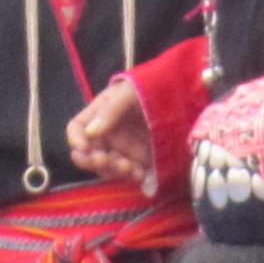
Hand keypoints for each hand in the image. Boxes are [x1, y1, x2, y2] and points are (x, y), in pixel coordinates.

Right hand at [66, 74, 156, 193]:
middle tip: (105, 160)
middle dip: (93, 161)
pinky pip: (129, 174)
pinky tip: (140, 174)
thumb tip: (91, 132)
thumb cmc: (157, 85)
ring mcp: (125, 149)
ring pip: (107, 168)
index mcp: (101, 114)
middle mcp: (109, 134)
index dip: (76, 140)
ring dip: (113, 171)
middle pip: (88, 154)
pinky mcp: (142, 160)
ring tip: (129, 167)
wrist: (187, 95)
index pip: (77, 129)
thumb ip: (111, 109)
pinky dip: (131, 177)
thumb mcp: (131, 91)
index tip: (84, 149)